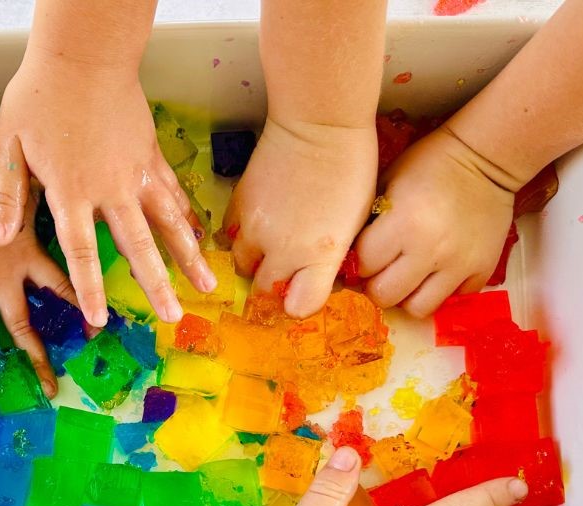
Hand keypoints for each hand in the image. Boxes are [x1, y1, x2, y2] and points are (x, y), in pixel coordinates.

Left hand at [0, 52, 214, 326]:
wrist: (83, 52)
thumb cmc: (39, 94)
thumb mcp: (9, 143)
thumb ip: (7, 194)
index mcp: (71, 190)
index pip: (82, 251)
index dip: (90, 288)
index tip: (99, 318)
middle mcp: (110, 187)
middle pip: (138, 246)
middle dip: (156, 285)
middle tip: (172, 317)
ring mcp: (137, 171)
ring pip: (169, 223)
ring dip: (188, 256)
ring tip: (208, 284)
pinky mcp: (151, 154)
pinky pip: (172, 192)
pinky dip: (186, 217)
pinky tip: (199, 236)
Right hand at [224, 119, 377, 316]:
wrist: (320, 123)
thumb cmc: (351, 170)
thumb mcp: (354, 224)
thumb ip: (331, 258)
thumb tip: (317, 277)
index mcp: (318, 256)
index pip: (299, 306)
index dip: (301, 302)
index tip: (306, 292)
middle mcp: (282, 250)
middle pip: (264, 289)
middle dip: (274, 285)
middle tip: (288, 271)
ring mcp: (254, 228)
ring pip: (242, 264)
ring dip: (254, 262)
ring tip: (270, 246)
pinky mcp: (237, 205)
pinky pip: (229, 235)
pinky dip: (240, 237)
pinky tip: (257, 224)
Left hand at [354, 126, 519, 317]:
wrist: (485, 158)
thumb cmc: (428, 165)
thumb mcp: (388, 181)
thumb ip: (368, 220)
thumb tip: (350, 256)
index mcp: (402, 222)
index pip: (364, 265)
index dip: (360, 262)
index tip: (367, 254)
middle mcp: (429, 249)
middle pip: (386, 296)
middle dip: (378, 286)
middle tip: (384, 271)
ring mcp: (458, 264)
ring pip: (419, 308)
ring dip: (408, 296)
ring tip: (409, 277)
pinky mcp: (482, 269)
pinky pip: (453, 299)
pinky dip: (443, 289)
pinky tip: (439, 271)